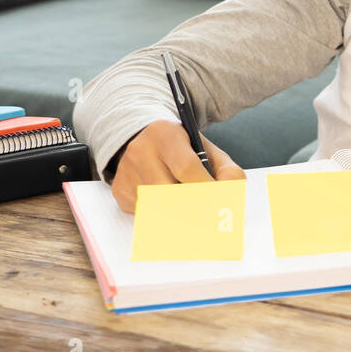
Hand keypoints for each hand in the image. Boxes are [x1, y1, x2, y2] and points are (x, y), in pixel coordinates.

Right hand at [109, 119, 244, 213]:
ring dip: (178, 213)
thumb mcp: (206, 149)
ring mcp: (127, 172)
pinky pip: (145, 213)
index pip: (186, 168)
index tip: (220, 201)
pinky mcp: (120, 192)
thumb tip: (230, 195)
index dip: (206, 188)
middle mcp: (140, 151)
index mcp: (165, 134)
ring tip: (192, 210)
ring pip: (157, 206)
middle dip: (193, 206)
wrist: (143, 139)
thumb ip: (226, 170)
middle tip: (211, 217)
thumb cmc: (181, 148)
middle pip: (168, 192)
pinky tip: (169, 204)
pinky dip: (162, 214)